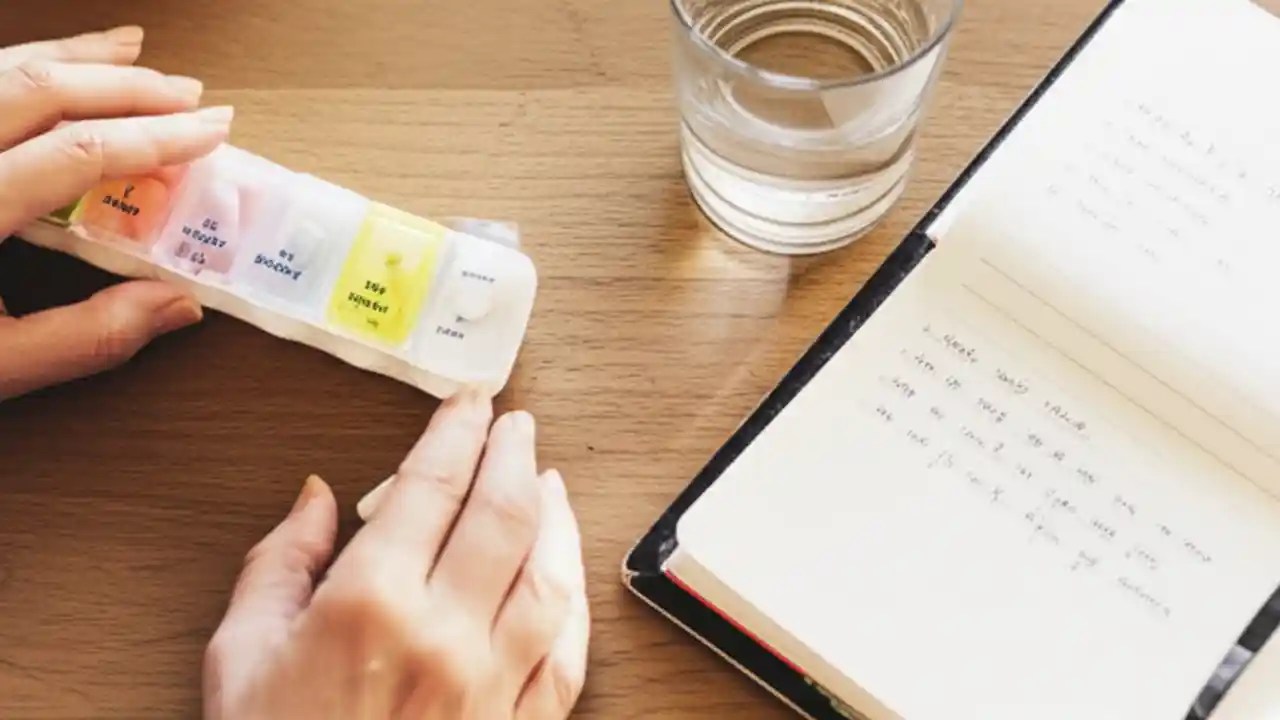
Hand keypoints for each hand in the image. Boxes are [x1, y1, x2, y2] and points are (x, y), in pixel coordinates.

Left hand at [0, 26, 231, 398]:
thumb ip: (86, 337)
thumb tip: (178, 306)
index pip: (76, 154)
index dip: (155, 138)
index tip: (212, 132)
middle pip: (40, 91)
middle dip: (128, 88)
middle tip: (192, 96)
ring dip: (78, 59)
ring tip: (135, 53)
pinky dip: (20, 64)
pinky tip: (49, 64)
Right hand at [204, 394, 590, 718]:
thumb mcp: (238, 656)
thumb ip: (276, 564)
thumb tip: (313, 498)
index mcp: (369, 604)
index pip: (432, 486)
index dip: (457, 432)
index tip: (469, 405)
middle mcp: (443, 635)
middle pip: (502, 514)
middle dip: (513, 454)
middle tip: (515, 423)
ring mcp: (490, 685)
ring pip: (549, 575)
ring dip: (555, 517)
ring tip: (548, 481)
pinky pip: (566, 655)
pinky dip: (572, 603)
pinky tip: (564, 574)